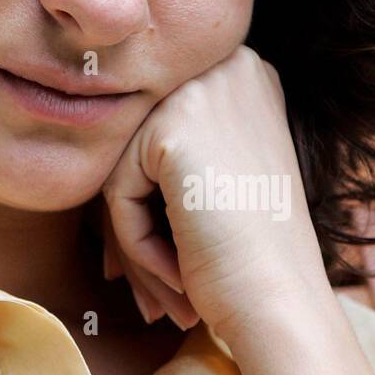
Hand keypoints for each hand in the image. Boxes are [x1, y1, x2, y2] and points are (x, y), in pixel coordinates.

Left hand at [99, 44, 334, 342]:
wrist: (283, 307)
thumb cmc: (255, 259)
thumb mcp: (217, 180)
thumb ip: (166, 154)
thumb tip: (90, 156)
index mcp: (245, 73)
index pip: (161, 131)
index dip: (153, 201)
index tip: (163, 262)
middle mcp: (230, 67)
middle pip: (139, 146)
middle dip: (135, 223)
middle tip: (149, 290)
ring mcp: (201, 92)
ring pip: (122, 168)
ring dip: (134, 239)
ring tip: (166, 292)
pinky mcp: (172, 129)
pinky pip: (116, 191)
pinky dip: (135, 242)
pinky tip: (179, 274)